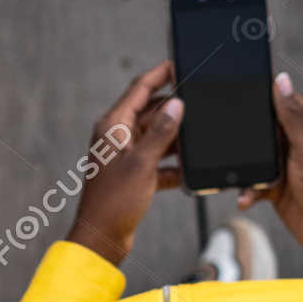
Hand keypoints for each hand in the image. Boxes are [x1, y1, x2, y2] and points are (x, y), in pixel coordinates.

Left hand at [65, 60, 184, 265]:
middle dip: (175, 111)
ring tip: (198, 139)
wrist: (102, 238)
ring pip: (157, 137)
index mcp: (112, 126)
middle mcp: (116, 137)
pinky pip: (158, 161)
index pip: (139, 89)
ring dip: (176, 140)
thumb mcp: (142, 163)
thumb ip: (161, 132)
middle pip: (151, 112)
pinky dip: (172, 165)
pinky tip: (188, 170)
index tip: (179, 63)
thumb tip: (177, 104)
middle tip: (200, 104)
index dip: (160, 74)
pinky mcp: (134, 175)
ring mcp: (125, 156)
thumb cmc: (114, 202)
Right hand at [238, 73, 302, 265]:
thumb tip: (282, 80)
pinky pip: (253, 182)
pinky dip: (248, 190)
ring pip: (255, 157)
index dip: (265, 96)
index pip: (284, 100)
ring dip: (245, 169)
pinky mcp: (276, 185)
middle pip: (264, 129)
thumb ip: (292, 116)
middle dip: (247, 137)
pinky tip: (245, 198)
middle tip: (227, 138)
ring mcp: (286, 164)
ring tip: (236, 176)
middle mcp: (297, 142)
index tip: (240, 92)